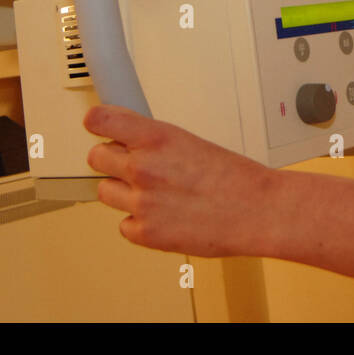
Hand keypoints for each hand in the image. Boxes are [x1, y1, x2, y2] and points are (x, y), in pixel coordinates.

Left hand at [84, 104, 272, 257]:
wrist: (257, 211)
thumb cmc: (234, 178)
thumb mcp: (191, 142)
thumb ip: (156, 143)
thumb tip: (131, 143)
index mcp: (156, 137)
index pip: (100, 121)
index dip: (97, 124)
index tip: (96, 126)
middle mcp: (143, 167)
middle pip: (96, 158)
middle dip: (111, 160)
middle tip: (130, 165)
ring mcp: (141, 202)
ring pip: (105, 192)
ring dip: (123, 192)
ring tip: (151, 193)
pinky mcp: (145, 233)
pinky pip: (124, 225)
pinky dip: (138, 222)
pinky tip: (161, 216)